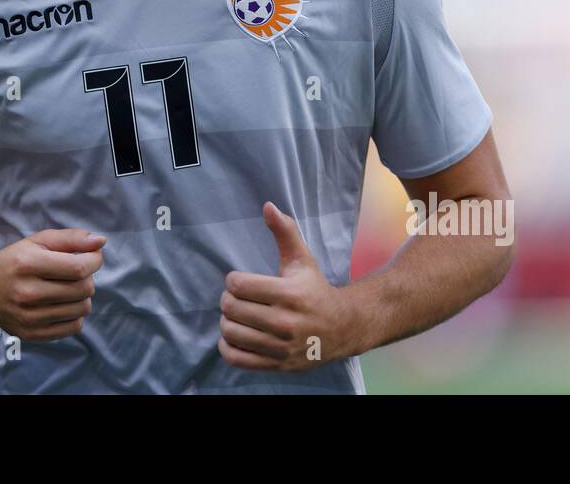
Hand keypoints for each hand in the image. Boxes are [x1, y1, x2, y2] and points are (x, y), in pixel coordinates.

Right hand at [0, 228, 104, 340]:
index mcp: (28, 264)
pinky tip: (63, 304)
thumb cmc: (16, 260)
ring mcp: (28, 317)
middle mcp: (27, 293)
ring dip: (82, 296)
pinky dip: (75, 314)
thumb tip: (101, 241)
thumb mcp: (39, 241)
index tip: (93, 257)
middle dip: (88, 277)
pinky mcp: (31, 334)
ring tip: (68, 288)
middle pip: (83, 289)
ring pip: (82, 308)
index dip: (94, 261)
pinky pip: (73, 327)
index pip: (78, 268)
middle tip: (76, 272)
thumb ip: (71, 238)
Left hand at [218, 202, 358, 370]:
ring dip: (227, 322)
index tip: (241, 281)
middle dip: (228, 300)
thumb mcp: (302, 260)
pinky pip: (236, 358)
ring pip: (231, 332)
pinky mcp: (277, 364)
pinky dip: (227, 346)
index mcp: (290, 294)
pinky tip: (235, 335)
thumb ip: (284, 232)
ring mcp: (280, 347)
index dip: (234, 280)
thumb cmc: (315, 290)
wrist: (342, 328)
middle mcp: (285, 322)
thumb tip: (267, 206)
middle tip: (237, 298)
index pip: (238, 285)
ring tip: (237, 316)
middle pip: (231, 308)